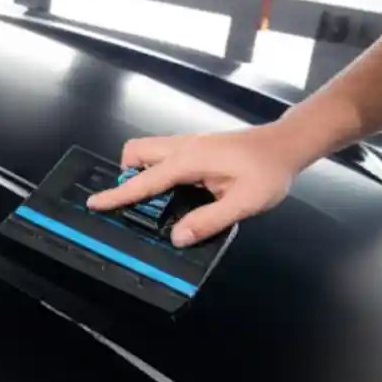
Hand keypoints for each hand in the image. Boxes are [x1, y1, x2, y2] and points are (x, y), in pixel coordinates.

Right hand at [85, 123, 308, 246]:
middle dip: (127, 175)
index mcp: (189, 160)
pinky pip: (164, 155)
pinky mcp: (197, 147)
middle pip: (136, 152)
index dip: (119, 194)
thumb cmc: (269, 172)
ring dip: (142, 173)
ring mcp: (189, 144)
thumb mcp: (244, 203)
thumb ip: (209, 220)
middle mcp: (183, 147)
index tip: (94, 203)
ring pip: (149, 151)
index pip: (145, 180)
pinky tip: (178, 194)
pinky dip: (157, 171)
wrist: (287, 144)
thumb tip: (177, 238)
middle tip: (137, 203)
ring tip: (158, 203)